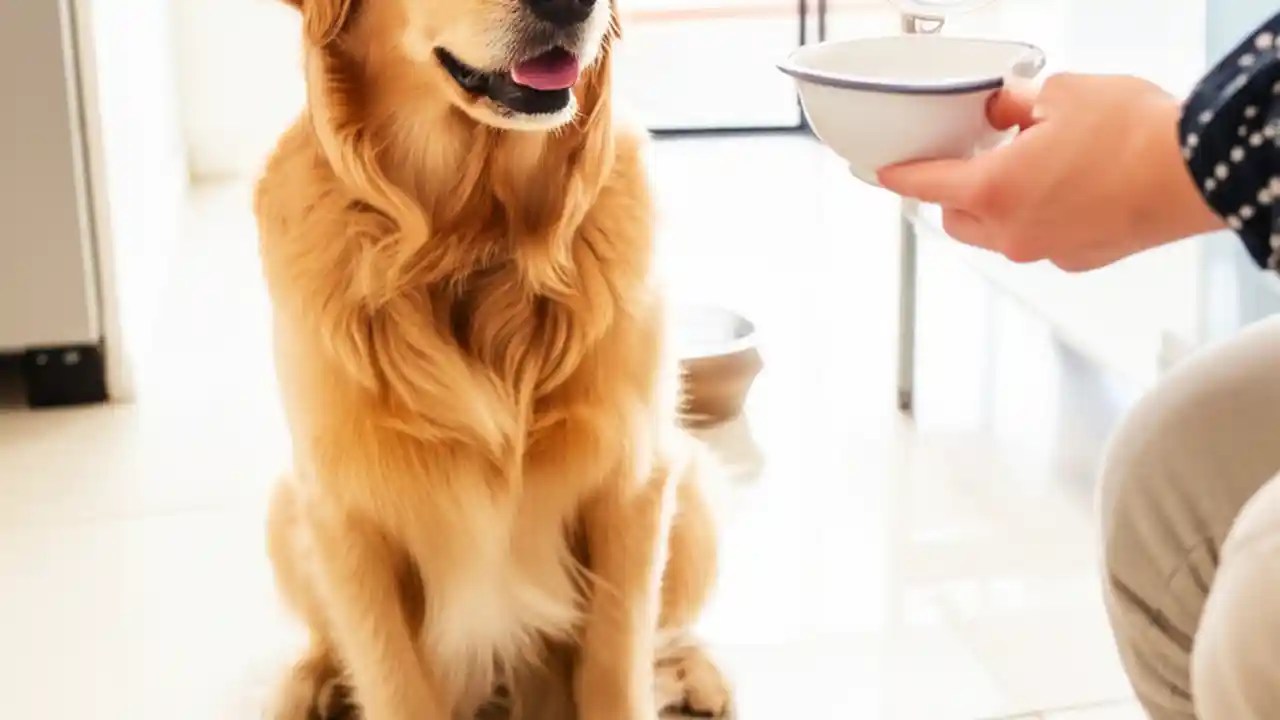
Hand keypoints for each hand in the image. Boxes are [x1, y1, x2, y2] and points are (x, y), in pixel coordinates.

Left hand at [878, 74, 1224, 270]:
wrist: (1197, 173)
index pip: (925, 186)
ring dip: (996, 210)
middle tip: (971, 162)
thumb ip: (1015, 105)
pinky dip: (1038, 220)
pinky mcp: (1078, 260)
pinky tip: (1066, 191)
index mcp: (993, 190)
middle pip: (956, 219)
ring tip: (1028, 172)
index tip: (884, 173)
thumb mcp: (1061, 95)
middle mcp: (1011, 232)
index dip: (899, 177)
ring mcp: (1045, 252)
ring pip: (997, 236)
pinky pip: (1039, 242)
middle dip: (953, 195)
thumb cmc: (1133, 134)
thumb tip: (1000, 109)